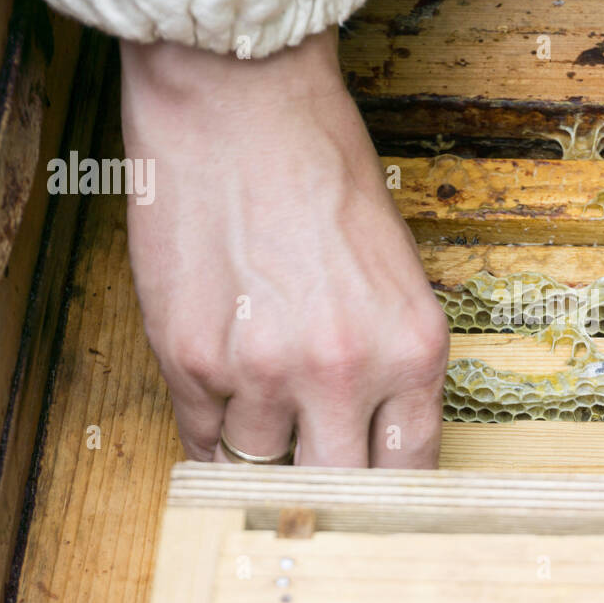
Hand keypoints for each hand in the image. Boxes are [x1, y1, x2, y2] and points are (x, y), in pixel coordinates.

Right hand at [118, 30, 448, 466]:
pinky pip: (201, 442)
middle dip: (326, 493)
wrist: (239, 101)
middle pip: (339, 494)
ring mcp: (262, 373)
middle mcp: (345, 372)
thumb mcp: (395, 271)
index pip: (411, 473)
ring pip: (260, 470)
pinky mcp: (189, 362)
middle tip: (313, 479)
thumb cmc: (322, 169)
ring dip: (261, 450)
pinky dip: (212, 433)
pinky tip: (222, 397)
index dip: (389, 497)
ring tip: (259, 399)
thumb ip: (390, 361)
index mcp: (414, 349)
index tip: (373, 501)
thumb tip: (371, 436)